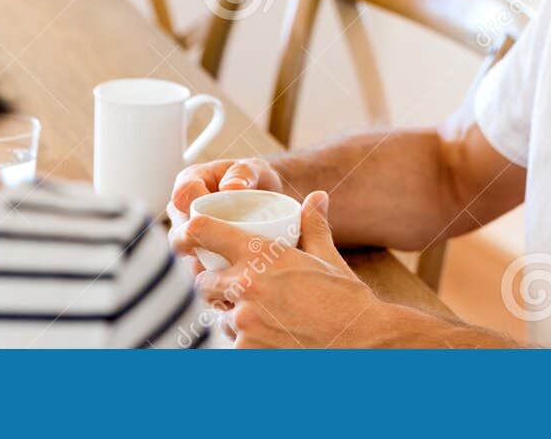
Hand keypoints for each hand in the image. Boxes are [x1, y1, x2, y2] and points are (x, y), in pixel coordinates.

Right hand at [167, 158, 286, 271]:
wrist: (263, 199)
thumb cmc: (254, 180)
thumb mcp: (254, 169)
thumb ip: (243, 173)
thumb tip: (230, 188)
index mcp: (190, 181)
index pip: (183, 195)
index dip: (198, 208)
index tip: (222, 218)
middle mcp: (180, 209)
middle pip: (177, 232)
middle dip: (198, 248)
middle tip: (224, 257)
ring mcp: (185, 233)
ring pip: (182, 257)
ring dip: (200, 269)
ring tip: (225, 278)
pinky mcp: (194, 254)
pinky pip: (193, 271)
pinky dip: (206, 282)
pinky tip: (223, 292)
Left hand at [181, 191, 389, 348]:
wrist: (362, 344)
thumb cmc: (345, 299)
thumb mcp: (327, 257)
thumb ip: (314, 225)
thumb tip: (317, 198)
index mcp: (260, 255)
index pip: (205, 232)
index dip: (191, 232)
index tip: (188, 236)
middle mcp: (245, 286)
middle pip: (202, 282)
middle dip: (213, 286)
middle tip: (232, 289)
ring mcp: (243, 322)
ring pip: (217, 318)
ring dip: (229, 317)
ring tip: (256, 318)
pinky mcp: (246, 353)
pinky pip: (231, 345)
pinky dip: (243, 344)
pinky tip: (264, 341)